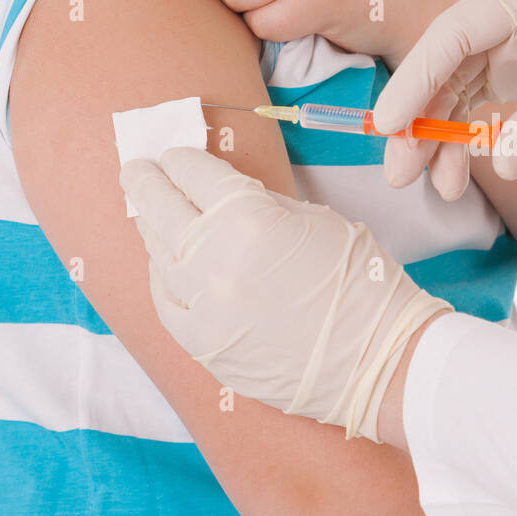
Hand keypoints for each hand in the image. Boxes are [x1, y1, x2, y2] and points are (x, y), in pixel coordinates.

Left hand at [119, 146, 452, 441]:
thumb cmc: (359, 281)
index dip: (181, 158)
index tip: (175, 155)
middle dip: (145, 180)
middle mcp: (214, 258)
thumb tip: (219, 192)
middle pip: (159, 205)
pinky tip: (164, 265)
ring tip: (150, 213)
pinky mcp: (204, 346)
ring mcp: (204, 306)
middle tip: (135, 167)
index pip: (192, 172)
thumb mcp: (313, 218)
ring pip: (157, 253)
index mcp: (246, 216)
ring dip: (151, 227)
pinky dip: (161, 278)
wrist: (380, 360)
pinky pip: (165, 303)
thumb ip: (257, 202)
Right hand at [373, 0, 516, 183]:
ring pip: (456, 93)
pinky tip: (458, 177)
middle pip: (445, 67)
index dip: (415, 79)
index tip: (390, 123)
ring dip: (439, 139)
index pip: (452, 35)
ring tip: (433, 185)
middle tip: (398, 170)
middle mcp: (507, 17)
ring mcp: (513, 47)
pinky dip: (467, 143)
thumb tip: (500, 166)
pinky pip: (481, 110)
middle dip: (419, 119)